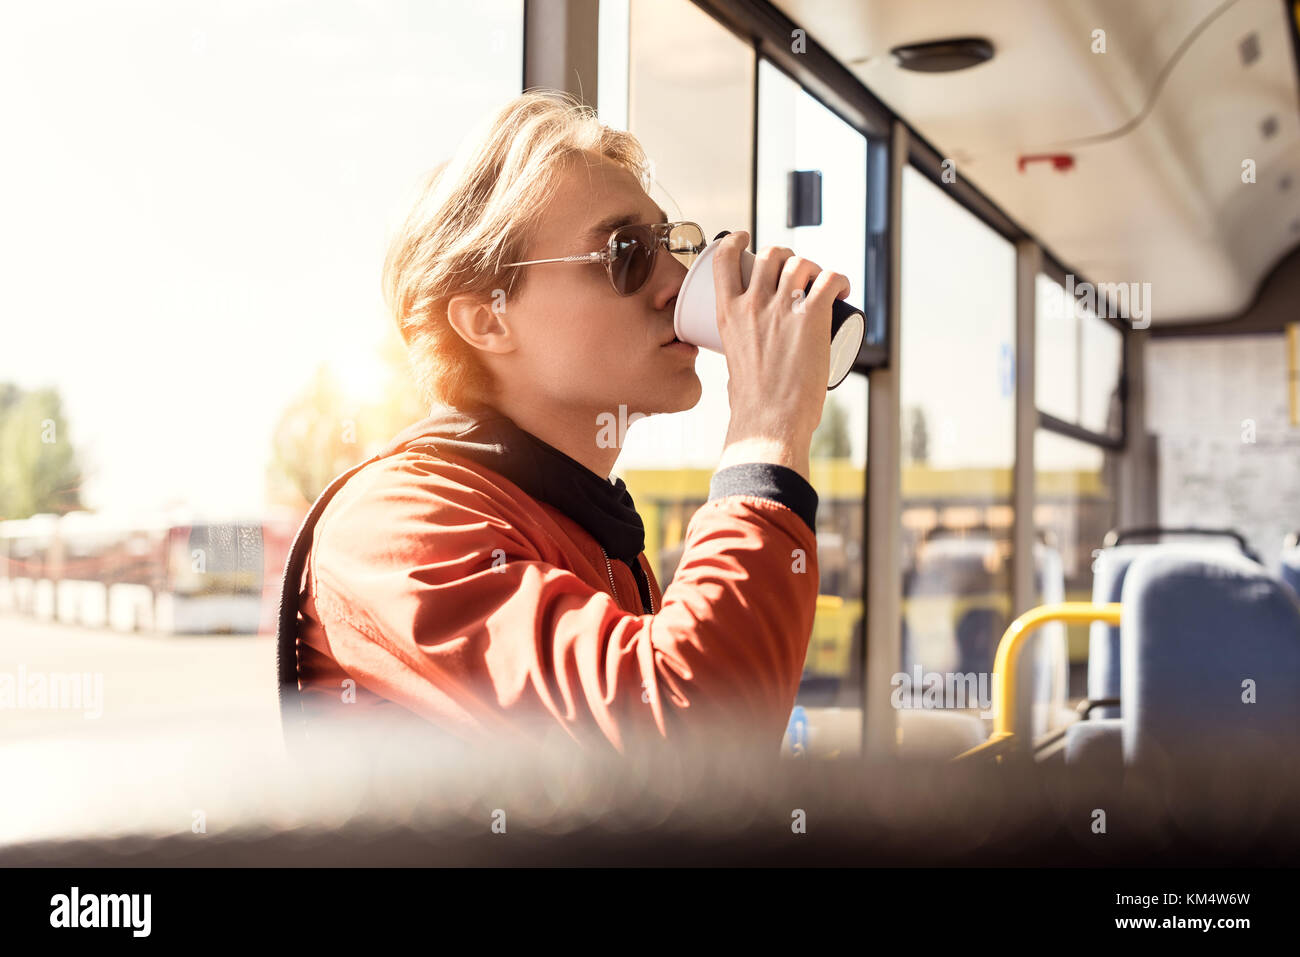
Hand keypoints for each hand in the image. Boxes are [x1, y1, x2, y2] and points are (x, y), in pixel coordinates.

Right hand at [711, 231, 850, 480]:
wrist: (770, 420)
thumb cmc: (751, 405)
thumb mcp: (732, 366)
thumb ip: (739, 354)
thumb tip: (747, 361)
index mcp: (727, 314)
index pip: (723, 260)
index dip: (736, 241)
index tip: (745, 239)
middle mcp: (752, 304)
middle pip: (770, 256)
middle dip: (785, 256)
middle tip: (797, 271)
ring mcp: (781, 309)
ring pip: (800, 263)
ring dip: (813, 267)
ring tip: (821, 283)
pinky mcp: (811, 317)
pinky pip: (829, 279)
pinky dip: (838, 278)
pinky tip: (842, 288)